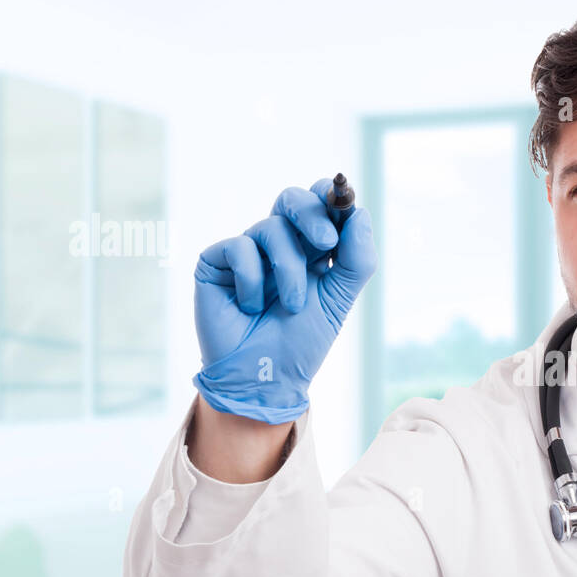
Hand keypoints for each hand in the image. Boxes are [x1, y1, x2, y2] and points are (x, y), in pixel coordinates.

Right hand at [192, 177, 376, 423]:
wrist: (264, 379)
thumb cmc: (301, 344)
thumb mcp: (338, 301)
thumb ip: (356, 260)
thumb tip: (361, 214)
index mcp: (310, 250)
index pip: (319, 205)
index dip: (329, 198)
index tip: (343, 204)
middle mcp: (278, 246)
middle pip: (292, 200)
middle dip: (311, 214)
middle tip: (326, 241)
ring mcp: (247, 252)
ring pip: (271, 228)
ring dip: (289, 270)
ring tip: (291, 306)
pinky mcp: (216, 263)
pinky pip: (239, 248)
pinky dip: (252, 279)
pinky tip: (250, 306)